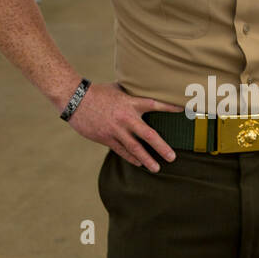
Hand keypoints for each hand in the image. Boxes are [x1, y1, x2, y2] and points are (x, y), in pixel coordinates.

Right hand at [65, 80, 184, 170]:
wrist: (75, 99)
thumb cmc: (98, 92)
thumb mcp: (118, 89)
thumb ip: (132, 94)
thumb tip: (143, 90)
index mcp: (130, 103)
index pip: (155, 104)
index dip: (170, 108)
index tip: (184, 111)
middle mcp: (126, 118)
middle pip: (148, 135)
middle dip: (161, 147)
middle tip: (172, 157)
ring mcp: (116, 130)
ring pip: (135, 148)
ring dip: (147, 159)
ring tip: (156, 168)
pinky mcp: (106, 138)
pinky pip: (121, 150)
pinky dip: (131, 157)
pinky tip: (139, 163)